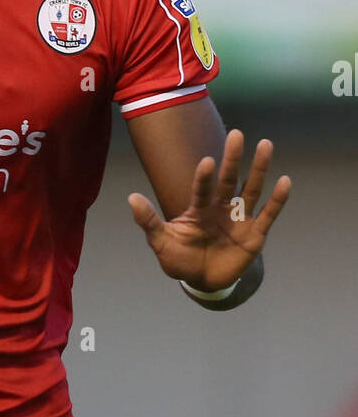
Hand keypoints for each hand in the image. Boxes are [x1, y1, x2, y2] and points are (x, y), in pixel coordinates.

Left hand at [127, 130, 290, 291]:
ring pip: (251, 189)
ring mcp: (240, 219)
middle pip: (229, 180)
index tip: (206, 162)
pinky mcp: (255, 234)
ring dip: (259, 169)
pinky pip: (268, 214)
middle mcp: (221, 208)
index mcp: (199, 209)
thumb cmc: (179, 259)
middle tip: (237, 134)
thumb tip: (131, 197)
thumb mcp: (161, 242)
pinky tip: (285, 181)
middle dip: (233, 159)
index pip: (201, 189)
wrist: (202, 281)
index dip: (204, 177)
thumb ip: (149, 221)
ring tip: (266, 144)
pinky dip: (277, 200)